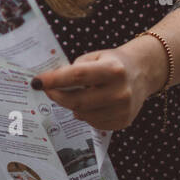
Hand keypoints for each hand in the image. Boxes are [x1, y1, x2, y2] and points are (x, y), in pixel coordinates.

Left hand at [31, 45, 164, 131]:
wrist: (142, 73)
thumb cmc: (113, 63)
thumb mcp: (96, 57)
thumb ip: (75, 69)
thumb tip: (52, 86)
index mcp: (113, 70)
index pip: (77, 76)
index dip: (54, 80)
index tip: (37, 81)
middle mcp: (120, 92)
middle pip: (77, 101)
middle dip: (57, 96)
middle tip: (48, 90)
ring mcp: (123, 109)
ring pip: (83, 115)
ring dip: (73, 106)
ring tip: (78, 95)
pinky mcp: (123, 121)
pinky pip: (94, 123)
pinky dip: (87, 114)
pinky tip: (92, 104)